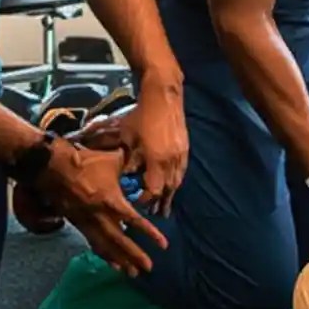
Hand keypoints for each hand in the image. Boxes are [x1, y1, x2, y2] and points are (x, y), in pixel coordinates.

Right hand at [36, 140, 168, 277]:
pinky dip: (104, 255)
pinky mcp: (78, 225)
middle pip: (120, 241)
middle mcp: (99, 216)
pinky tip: (113, 264)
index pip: (134, 221)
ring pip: (105, 247)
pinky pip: (93, 243)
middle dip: (135, 256)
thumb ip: (130, 167)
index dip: (149, 233)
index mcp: (111, 200)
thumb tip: (146, 165)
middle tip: (149, 268)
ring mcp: (87, 222)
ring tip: (132, 273)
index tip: (163, 245)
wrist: (52, 167)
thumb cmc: (85, 161)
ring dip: (120, 260)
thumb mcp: (113, 160)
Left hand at [117, 74, 188, 216]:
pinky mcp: (185, 147)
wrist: (163, 96)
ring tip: (165, 203)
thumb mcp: (127, 137)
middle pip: (169, 189)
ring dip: (171, 193)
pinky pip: (182, 170)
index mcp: (157, 159)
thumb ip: (126, 159)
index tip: (139, 203)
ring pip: (178, 181)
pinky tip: (172, 183)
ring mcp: (181, 153)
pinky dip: (176, 180)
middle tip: (156, 213)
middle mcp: (172, 160)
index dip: (147, 199)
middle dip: (162, 201)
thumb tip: (123, 173)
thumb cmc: (141, 115)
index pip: (154, 189)